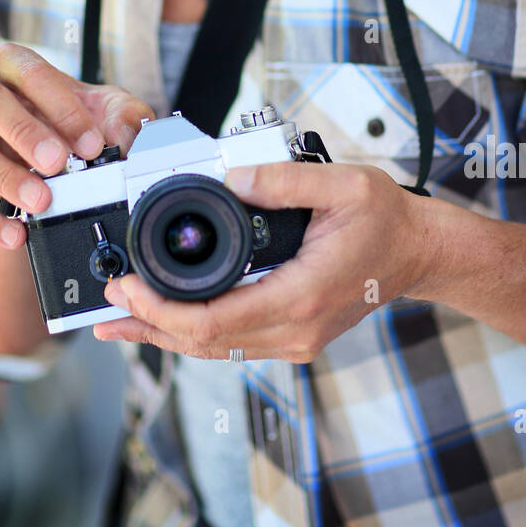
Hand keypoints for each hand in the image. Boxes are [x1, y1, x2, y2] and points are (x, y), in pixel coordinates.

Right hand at [0, 44, 153, 247]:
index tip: (92, 143)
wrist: (22, 148)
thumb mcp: (99, 109)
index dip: (63, 107)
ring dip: (4, 178)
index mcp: (11, 63)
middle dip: (25, 134)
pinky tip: (12, 233)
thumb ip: (124, 115)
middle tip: (58, 165)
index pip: (33, 73)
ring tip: (40, 203)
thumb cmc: (60, 118)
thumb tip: (134, 135)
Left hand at [95, 160, 434, 361]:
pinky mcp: (294, 334)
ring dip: (164, 335)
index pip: (213, 322)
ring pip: (215, 350)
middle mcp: (294, 329)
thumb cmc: (385, 218)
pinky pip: (233, 343)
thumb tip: (229, 176)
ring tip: (118, 321)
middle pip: (204, 345)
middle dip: (148, 326)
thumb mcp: (340, 184)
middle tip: (105, 308)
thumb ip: (281, 179)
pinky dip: (193, 333)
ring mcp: (295, 338)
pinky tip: (166, 321)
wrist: (420, 252)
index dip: (159, 312)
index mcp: (300, 295)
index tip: (125, 289)